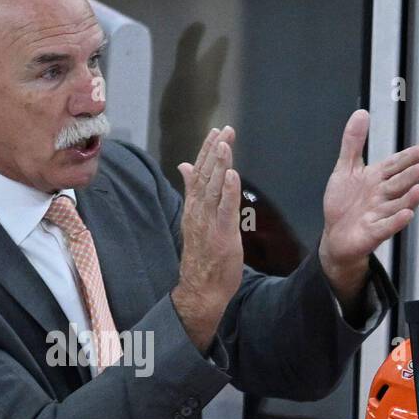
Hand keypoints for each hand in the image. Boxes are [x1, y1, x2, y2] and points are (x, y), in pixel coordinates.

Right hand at [172, 126, 243, 351]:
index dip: (207, 151)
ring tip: (225, 144)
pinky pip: (225, 209)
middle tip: (224, 130)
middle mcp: (198, 212)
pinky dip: (229, 191)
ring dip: (220, 165)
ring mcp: (208, 223)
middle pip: (205, 176)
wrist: (201, 288)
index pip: (198, 173)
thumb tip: (185, 167)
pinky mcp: (221, 235)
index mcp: (193, 208)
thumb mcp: (195, 220)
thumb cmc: (202, 256)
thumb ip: (193, 192)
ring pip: (214, 188)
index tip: (216, 132)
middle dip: (215, 151)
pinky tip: (233, 175)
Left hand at [318, 109, 418, 300]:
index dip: (408, 157)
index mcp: (377, 178)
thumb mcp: (345, 169)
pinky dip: (396, 221)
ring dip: (408, 198)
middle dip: (412, 176)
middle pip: (399, 183)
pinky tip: (406, 215)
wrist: (335, 235)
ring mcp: (380, 214)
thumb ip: (353, 143)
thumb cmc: (343, 203)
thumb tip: (361, 113)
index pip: (395, 165)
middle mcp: (382, 196)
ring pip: (397, 205)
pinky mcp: (373, 233)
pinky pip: (386, 227)